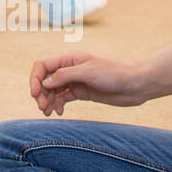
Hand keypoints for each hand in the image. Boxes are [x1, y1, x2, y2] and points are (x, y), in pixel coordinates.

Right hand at [30, 51, 150, 115]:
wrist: (135, 84)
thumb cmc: (114, 73)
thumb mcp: (88, 72)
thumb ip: (65, 75)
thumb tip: (45, 82)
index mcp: (69, 59)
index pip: (43, 66)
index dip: (35, 79)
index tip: (35, 94)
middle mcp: (69, 69)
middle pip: (45, 79)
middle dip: (41, 93)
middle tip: (42, 107)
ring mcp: (75, 81)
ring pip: (53, 90)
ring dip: (48, 100)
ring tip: (47, 112)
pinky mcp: (82, 92)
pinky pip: (64, 98)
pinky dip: (58, 104)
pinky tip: (59, 112)